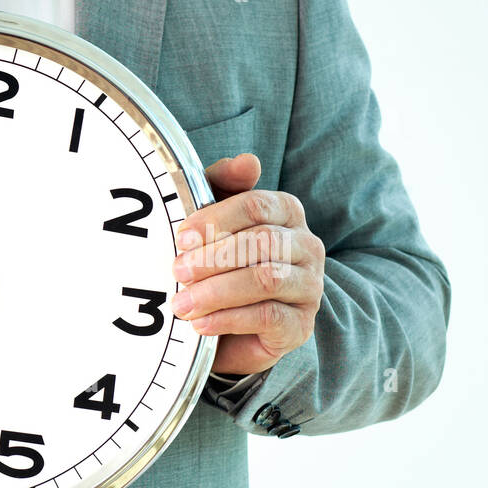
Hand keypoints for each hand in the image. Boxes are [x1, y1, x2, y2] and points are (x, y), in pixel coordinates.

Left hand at [169, 153, 324, 376]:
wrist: (234, 326)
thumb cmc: (223, 260)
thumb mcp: (214, 219)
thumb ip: (223, 185)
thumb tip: (248, 161)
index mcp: (287, 212)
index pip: (255, 205)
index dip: (214, 220)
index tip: (180, 238)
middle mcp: (307, 245)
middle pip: (261, 242)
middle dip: (212, 257)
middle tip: (177, 270)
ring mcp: (309, 286)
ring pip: (265, 279)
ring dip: (216, 291)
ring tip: (182, 302)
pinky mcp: (301, 325)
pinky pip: (268, 317)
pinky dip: (228, 319)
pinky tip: (201, 323)